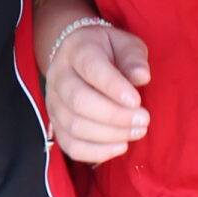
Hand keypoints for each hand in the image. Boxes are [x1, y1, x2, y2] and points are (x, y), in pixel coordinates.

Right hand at [45, 21, 152, 164]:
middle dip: (115, 115)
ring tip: (137, 132)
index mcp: (76, 50)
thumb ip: (133, 58)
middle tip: (144, 120)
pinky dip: (96, 152)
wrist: (77, 57)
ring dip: (109, 135)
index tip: (137, 101)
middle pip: (78, 101)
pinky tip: (120, 146)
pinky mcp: (56, 124)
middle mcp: (58, 76)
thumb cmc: (108, 51)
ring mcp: (53, 102)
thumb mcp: (125, 44)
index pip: (90, 68)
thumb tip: (141, 77)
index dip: (113, 86)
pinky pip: (70, 145)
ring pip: (74, 126)